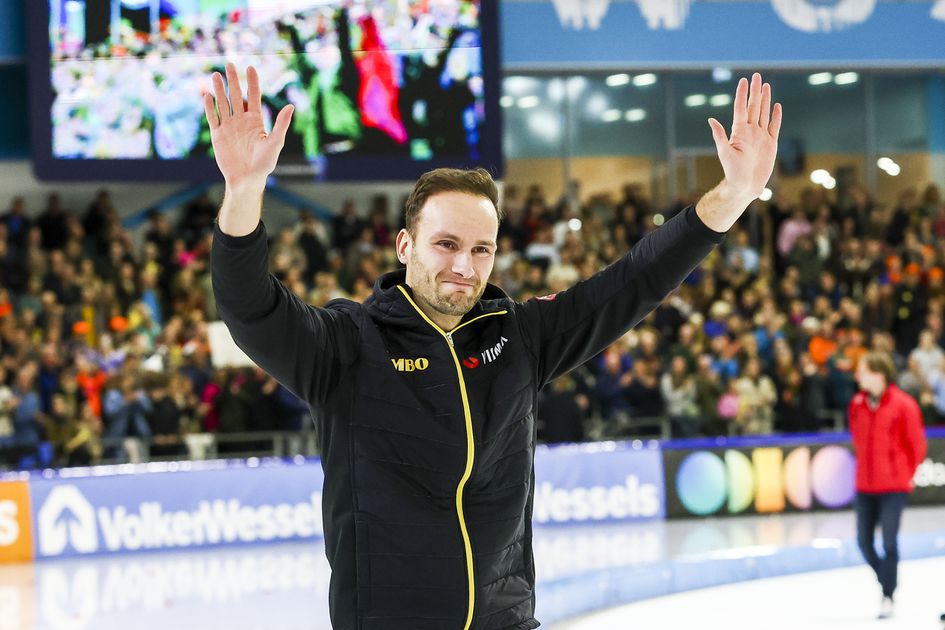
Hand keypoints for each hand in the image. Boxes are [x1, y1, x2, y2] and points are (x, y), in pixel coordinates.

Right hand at [202, 64, 293, 189]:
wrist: (246, 179)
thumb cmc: (264, 164)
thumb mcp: (275, 143)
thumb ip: (281, 124)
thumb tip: (291, 107)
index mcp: (256, 121)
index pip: (253, 96)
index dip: (252, 82)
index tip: (250, 67)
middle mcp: (241, 120)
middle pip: (236, 96)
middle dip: (233, 80)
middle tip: (229, 63)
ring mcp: (229, 126)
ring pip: (223, 103)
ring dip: (219, 90)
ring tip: (215, 75)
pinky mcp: (218, 135)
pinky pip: (213, 118)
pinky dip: (210, 107)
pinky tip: (207, 95)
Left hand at [708, 73, 781, 203]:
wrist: (745, 186)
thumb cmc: (733, 173)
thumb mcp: (725, 154)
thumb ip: (720, 136)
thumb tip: (711, 120)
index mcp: (739, 132)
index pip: (741, 108)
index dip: (742, 94)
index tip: (744, 80)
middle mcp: (750, 131)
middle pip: (753, 106)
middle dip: (755, 91)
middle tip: (757, 75)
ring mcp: (761, 136)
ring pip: (763, 113)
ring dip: (765, 99)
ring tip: (765, 85)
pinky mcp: (771, 144)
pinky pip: (774, 126)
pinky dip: (776, 116)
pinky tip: (776, 106)